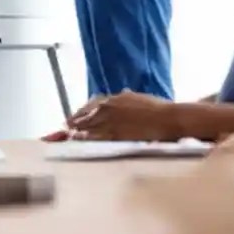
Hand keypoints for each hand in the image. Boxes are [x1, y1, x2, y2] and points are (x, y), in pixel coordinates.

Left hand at [67, 90, 181, 140]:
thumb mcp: (141, 98)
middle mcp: (110, 107)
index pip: (94, 103)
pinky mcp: (114, 133)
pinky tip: (76, 139)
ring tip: (66, 133)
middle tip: (66, 124)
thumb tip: (124, 93)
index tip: (77, 114)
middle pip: (87, 113)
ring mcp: (111, 120)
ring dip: (76, 128)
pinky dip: (83, 137)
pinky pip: (94, 136)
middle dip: (76, 119)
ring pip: (87, 125)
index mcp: (117, 98)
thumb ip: (129, 98)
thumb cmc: (159, 109)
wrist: (168, 118)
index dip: (84, 110)